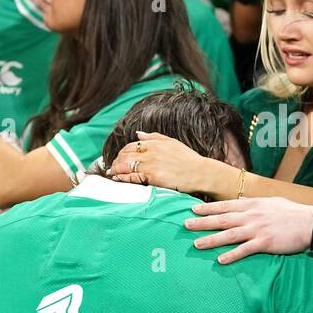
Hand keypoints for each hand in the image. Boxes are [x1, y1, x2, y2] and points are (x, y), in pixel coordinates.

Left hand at [106, 131, 228, 193]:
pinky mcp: (153, 177)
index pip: (131, 146)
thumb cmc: (189, 160)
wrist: (200, 173)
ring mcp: (151, 165)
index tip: (119, 158)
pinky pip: (132, 177)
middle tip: (112, 166)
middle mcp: (151, 153)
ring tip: (112, 173)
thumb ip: (154, 137)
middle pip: (126, 155)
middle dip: (116, 161)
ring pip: (126, 165)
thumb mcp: (173, 143)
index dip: (122, 152)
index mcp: (155, 144)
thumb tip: (138, 134)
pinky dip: (122, 177)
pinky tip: (117, 179)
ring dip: (116, 169)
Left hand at [184, 197, 312, 263]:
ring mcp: (257, 229)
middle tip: (186, 225)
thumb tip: (241, 202)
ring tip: (196, 244)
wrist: (310, 222)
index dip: (208, 208)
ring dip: (211, 240)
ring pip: (229, 235)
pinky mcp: (265, 242)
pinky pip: (244, 250)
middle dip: (202, 222)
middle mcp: (251, 216)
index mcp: (252, 205)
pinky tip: (220, 260)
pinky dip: (231, 255)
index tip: (193, 209)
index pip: (225, 206)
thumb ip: (254, 203)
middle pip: (222, 220)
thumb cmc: (292, 212)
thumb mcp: (271, 202)